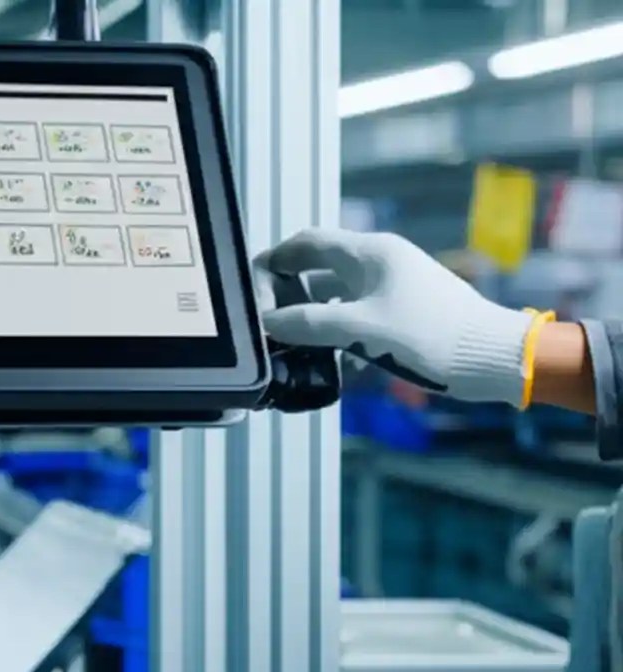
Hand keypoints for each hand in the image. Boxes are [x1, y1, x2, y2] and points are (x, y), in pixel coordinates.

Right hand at [256, 229, 533, 405]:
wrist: (493, 357)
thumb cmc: (431, 336)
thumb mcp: (362, 330)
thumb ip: (309, 324)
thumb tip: (268, 323)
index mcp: (370, 253)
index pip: (307, 242)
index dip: (274, 260)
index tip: (250, 285)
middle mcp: (380, 262)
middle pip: (318, 265)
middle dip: (287, 288)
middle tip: (265, 316)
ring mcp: (393, 286)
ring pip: (336, 291)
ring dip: (310, 310)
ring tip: (288, 337)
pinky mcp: (403, 310)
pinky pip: (355, 311)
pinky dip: (334, 325)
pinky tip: (325, 353)